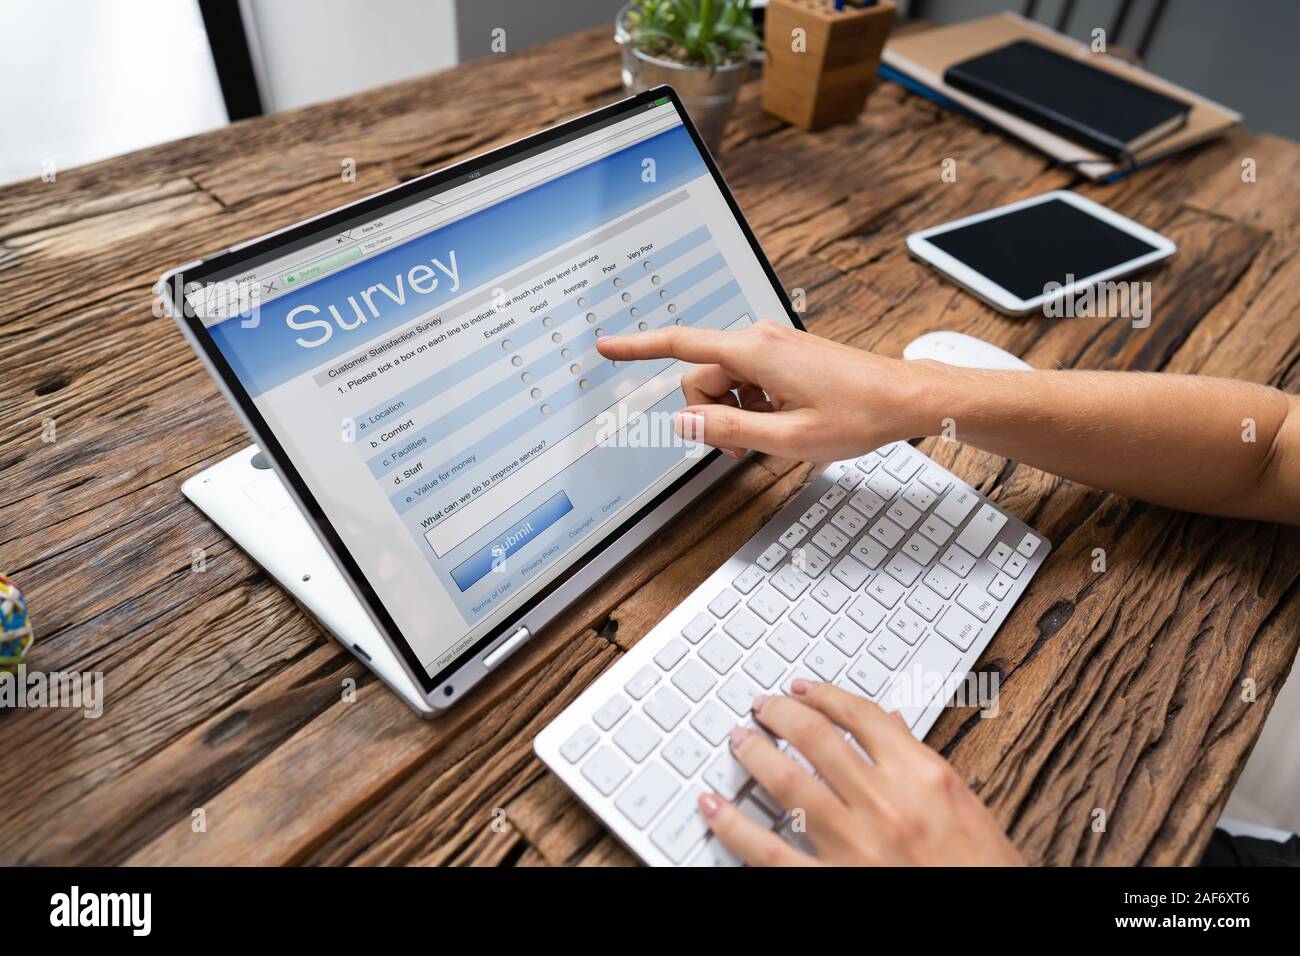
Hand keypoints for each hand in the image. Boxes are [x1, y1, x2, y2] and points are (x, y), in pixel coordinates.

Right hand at [596, 322, 929, 460]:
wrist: (904, 399)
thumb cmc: (857, 415)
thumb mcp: (786, 439)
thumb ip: (727, 430)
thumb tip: (684, 422)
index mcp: (754, 352)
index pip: (680, 345)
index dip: (637, 347)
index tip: (606, 347)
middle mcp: (760, 340)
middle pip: (701, 376)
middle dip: (708, 413)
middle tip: (740, 447)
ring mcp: (773, 346)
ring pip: (724, 382)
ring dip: (733, 413)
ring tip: (769, 436)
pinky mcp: (785, 356)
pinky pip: (747, 380)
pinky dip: (752, 405)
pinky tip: (780, 422)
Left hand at [699, 680, 1023, 865]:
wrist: (995, 924)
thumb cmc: (984, 869)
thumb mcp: (964, 807)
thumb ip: (922, 762)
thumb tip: (889, 723)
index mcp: (925, 776)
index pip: (862, 716)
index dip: (824, 695)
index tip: (803, 688)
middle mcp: (887, 804)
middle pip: (817, 739)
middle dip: (781, 715)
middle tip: (761, 706)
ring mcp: (855, 844)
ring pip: (786, 782)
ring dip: (754, 754)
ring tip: (738, 741)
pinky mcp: (831, 883)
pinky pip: (767, 850)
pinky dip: (732, 824)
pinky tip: (712, 806)